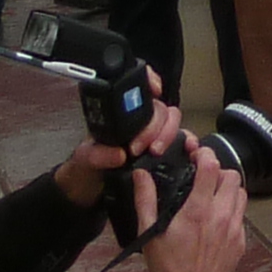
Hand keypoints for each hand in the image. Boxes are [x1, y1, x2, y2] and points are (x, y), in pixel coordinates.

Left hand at [54, 74, 182, 207]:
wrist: (90, 190)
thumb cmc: (87, 168)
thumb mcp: (85, 159)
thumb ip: (98, 155)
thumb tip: (119, 153)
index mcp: (118, 114)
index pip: (140, 87)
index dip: (151, 82)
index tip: (154, 91)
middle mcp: (138, 120)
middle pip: (159, 107)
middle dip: (155, 125)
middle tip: (139, 147)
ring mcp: (151, 134)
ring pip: (172, 120)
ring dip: (169, 133)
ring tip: (156, 150)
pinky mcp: (163, 151)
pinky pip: (181, 140)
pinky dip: (186, 141)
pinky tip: (183, 149)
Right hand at [137, 148, 249, 271]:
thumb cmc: (168, 267)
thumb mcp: (149, 233)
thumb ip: (145, 200)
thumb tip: (140, 174)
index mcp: (198, 210)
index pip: (211, 166)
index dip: (205, 154)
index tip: (197, 155)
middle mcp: (221, 216)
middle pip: (232, 175)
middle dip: (218, 171)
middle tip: (203, 177)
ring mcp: (235, 229)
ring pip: (241, 193)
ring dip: (228, 189)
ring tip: (211, 196)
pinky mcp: (241, 241)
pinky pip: (242, 215)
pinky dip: (232, 210)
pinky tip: (217, 219)